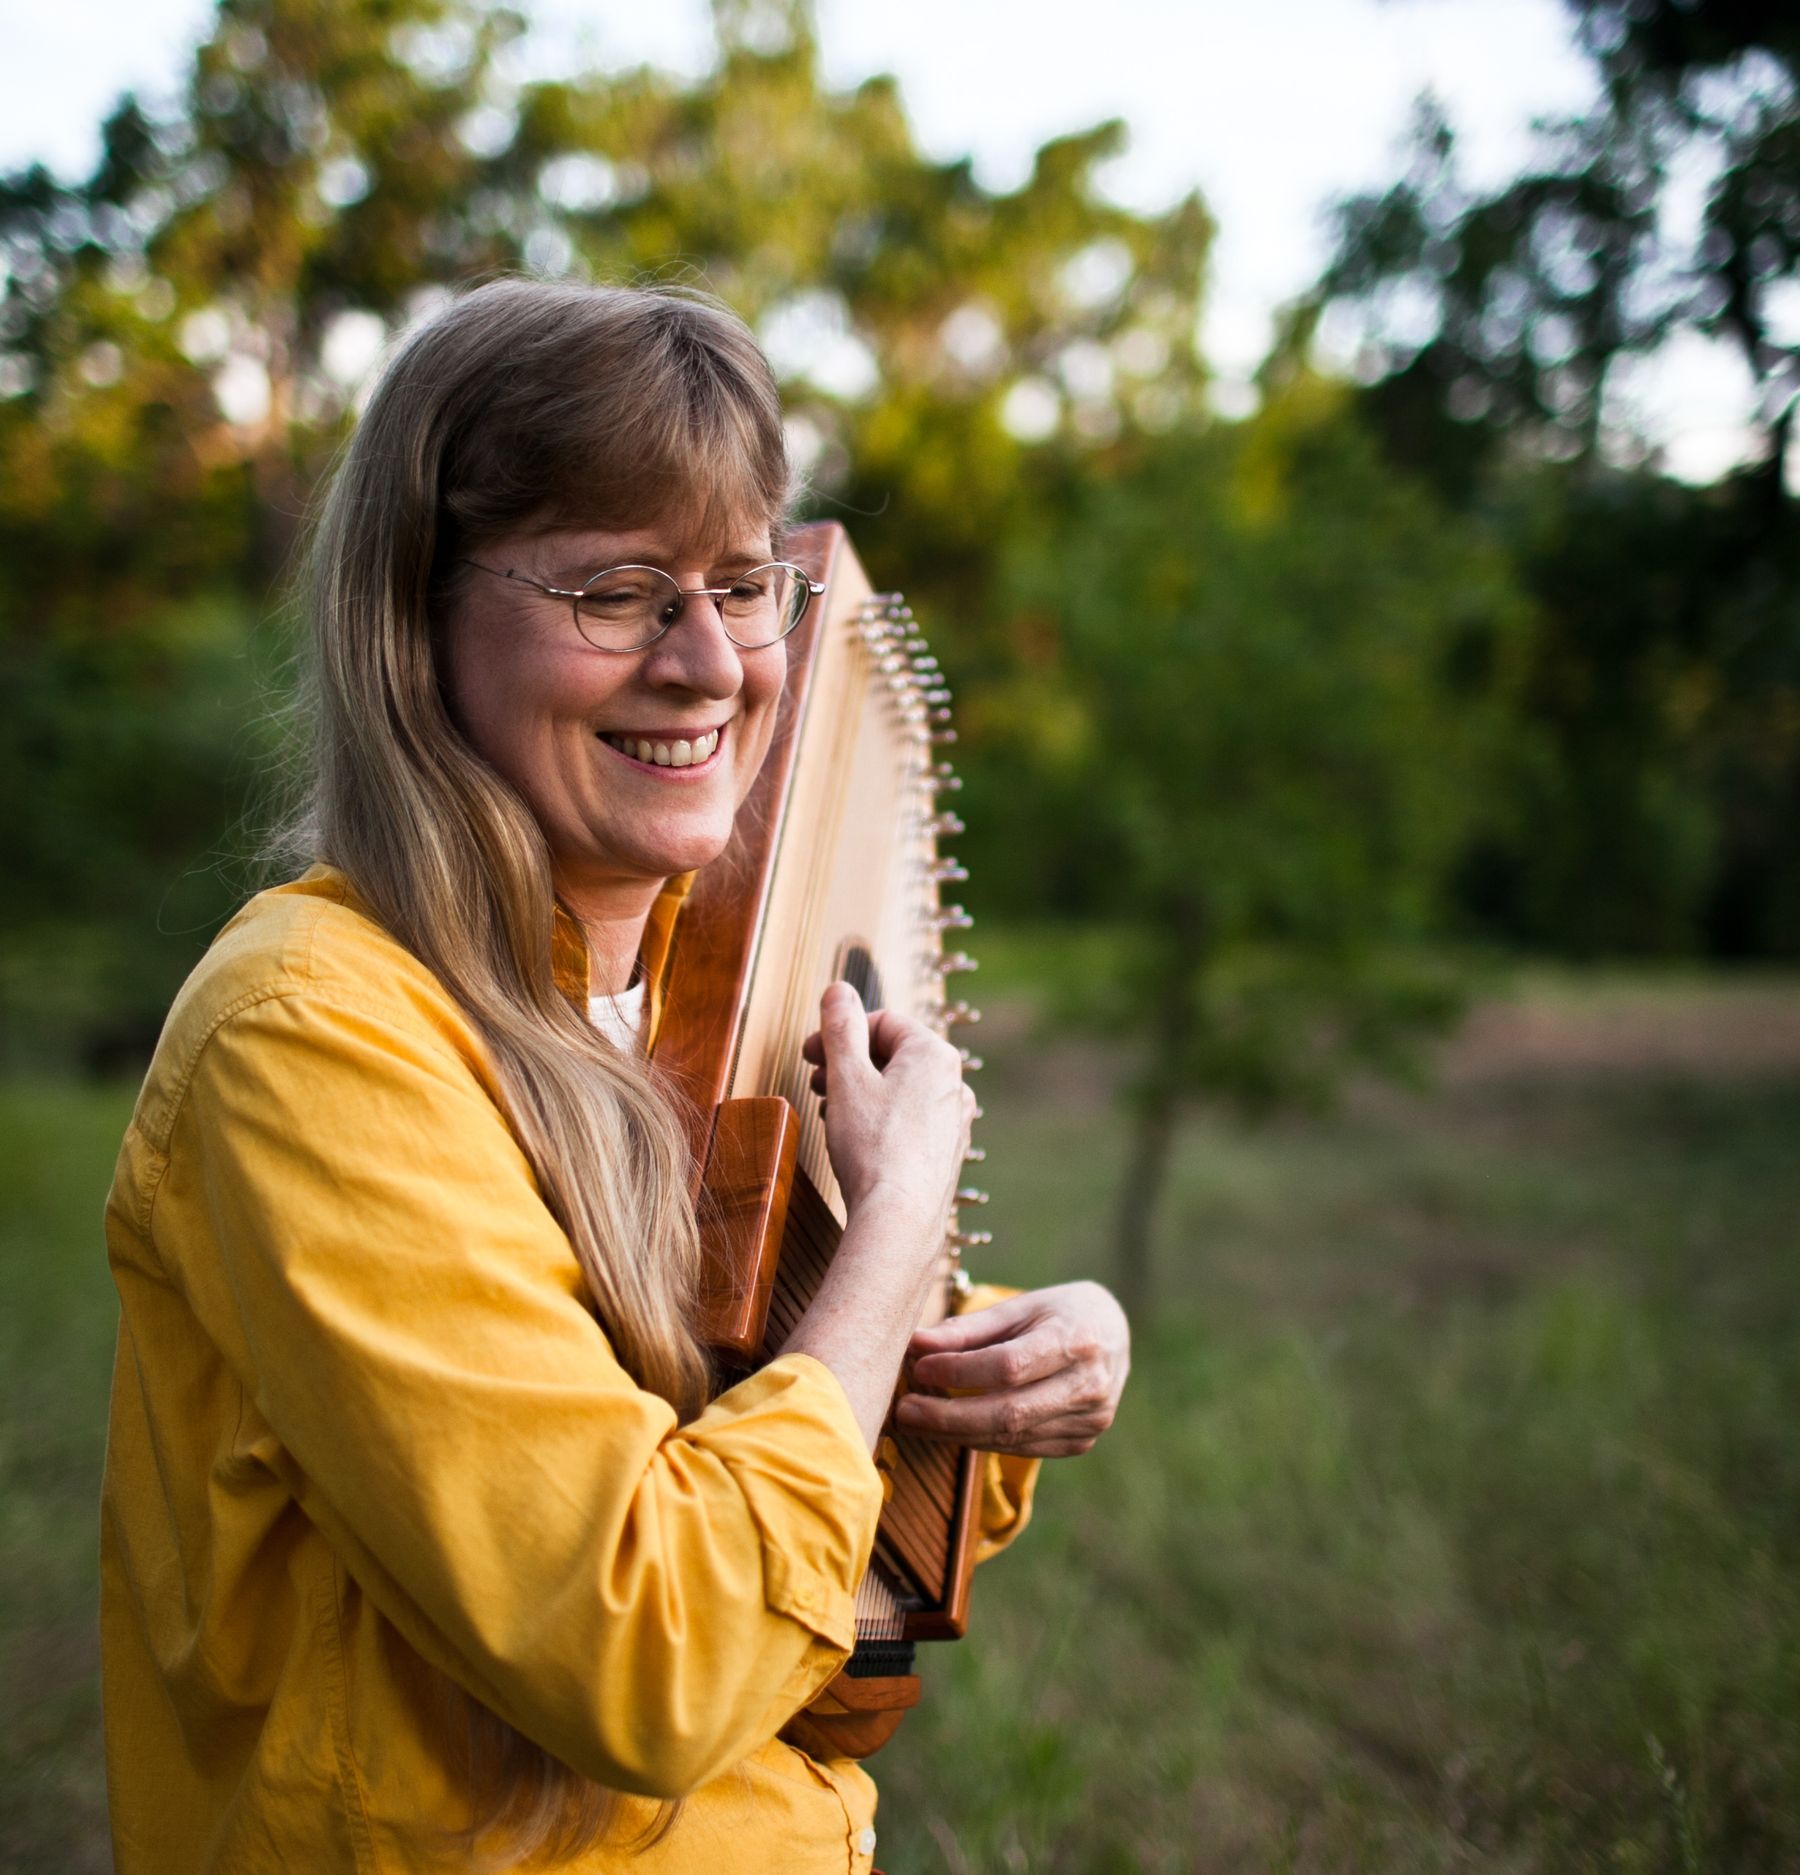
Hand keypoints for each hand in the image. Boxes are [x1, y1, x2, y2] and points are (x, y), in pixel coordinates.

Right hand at [800, 983, 974, 1235]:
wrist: (899, 1221)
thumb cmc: (873, 1147)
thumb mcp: (846, 1077)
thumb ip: (840, 1027)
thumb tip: (838, 990)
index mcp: (934, 1054)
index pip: (883, 1020)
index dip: (840, 1031)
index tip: (811, 1052)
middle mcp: (953, 1084)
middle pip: (892, 1055)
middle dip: (849, 1063)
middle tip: (816, 1080)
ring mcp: (952, 1121)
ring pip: (898, 1089)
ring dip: (860, 1092)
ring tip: (830, 1111)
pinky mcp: (944, 1153)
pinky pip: (907, 1121)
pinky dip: (877, 1120)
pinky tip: (854, 1141)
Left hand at [895, 1281, 1129, 1457]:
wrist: (1113, 1333)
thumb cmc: (1058, 1313)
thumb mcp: (1018, 1307)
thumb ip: (969, 1329)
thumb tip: (916, 1345)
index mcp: (1077, 1341)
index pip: (1009, 1366)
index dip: (960, 1371)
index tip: (919, 1368)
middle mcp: (1090, 1386)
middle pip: (1009, 1412)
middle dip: (949, 1417)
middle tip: (904, 1410)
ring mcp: (1090, 1420)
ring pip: (1011, 1437)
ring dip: (956, 1432)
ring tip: (915, 1419)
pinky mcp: (1080, 1442)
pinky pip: (1021, 1448)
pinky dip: (981, 1439)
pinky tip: (950, 1428)